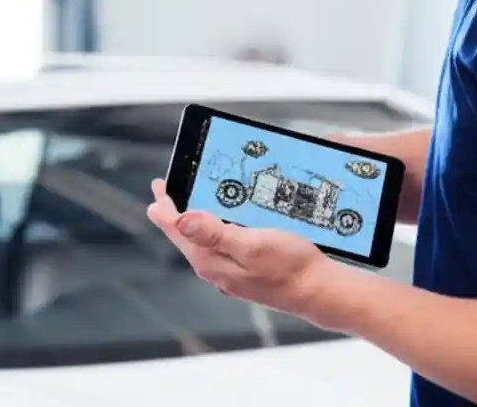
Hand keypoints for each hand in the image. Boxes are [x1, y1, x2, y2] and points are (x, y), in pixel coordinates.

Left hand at [146, 178, 328, 318]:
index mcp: (209, 260)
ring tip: (192, 200)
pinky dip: (214, 228)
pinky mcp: (242, 271)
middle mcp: (213, 268)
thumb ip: (214, 234)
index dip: (163, 206)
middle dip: (175, 211)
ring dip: (194, 219)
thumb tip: (181, 221)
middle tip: (169, 188)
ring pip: (201, 241)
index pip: (175, 229)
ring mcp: (227, 272)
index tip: (159, 185)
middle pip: (185, 235)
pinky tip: (223, 221)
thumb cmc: (289, 267)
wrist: (317, 291)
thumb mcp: (251, 244)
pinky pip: (219, 246)